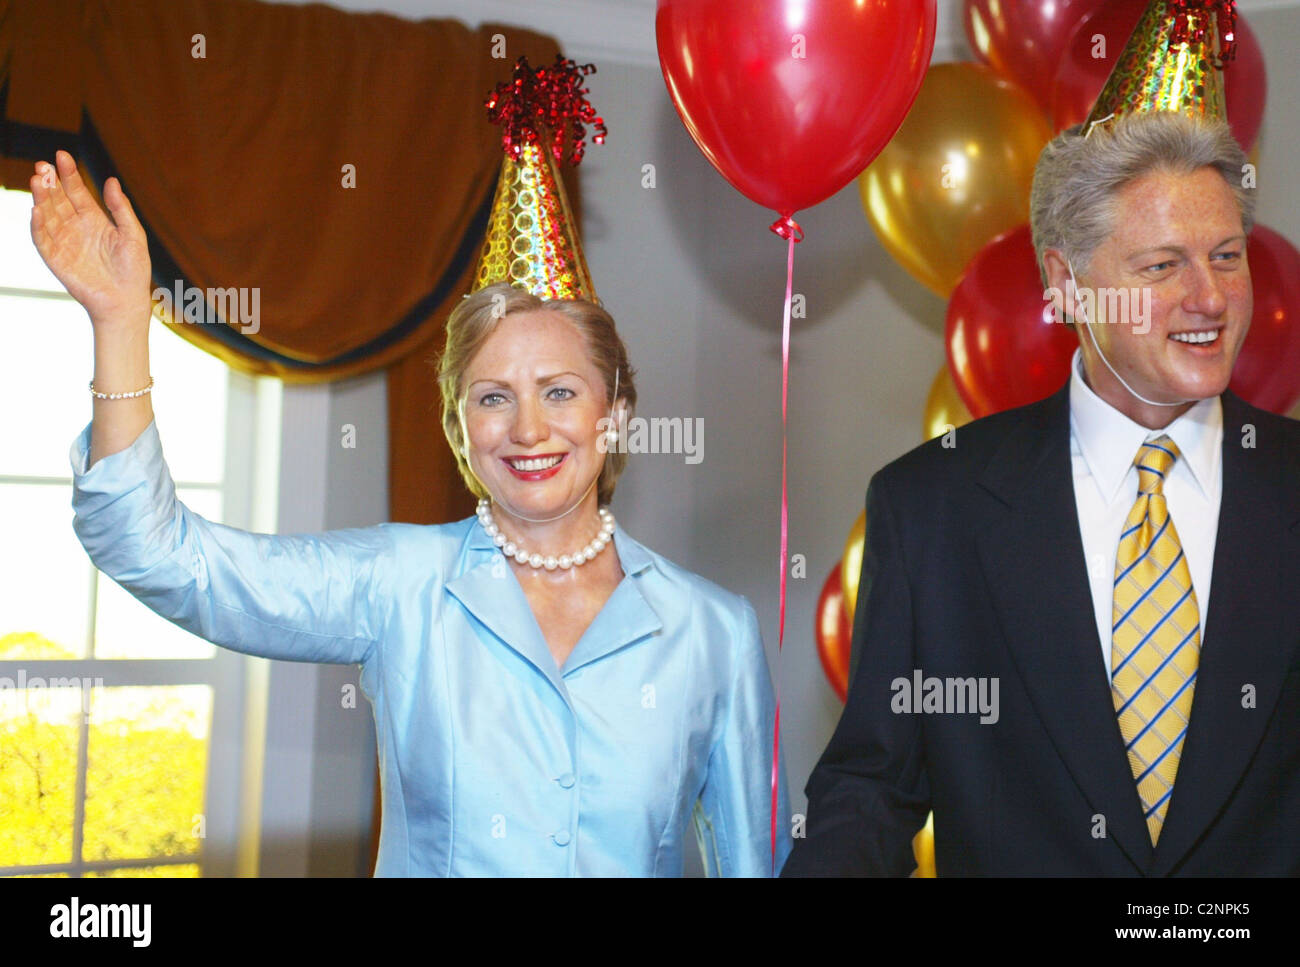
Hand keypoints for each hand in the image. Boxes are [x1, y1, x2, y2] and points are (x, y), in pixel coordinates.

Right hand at [29, 150, 152, 327]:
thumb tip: (112, 180)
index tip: (61, 155)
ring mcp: (64, 242)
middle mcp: (76, 228)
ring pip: (47, 215)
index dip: (68, 174)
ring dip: (40, 198)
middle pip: (58, 199)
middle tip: (42, 165)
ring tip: (37, 180)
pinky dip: (38, 225)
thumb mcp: (133, 235)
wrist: (126, 301)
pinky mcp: (56, 259)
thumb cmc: (134, 270)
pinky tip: (37, 210)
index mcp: (94, 219)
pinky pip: (42, 240)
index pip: (77, 191)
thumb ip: (121, 209)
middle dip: (49, 182)